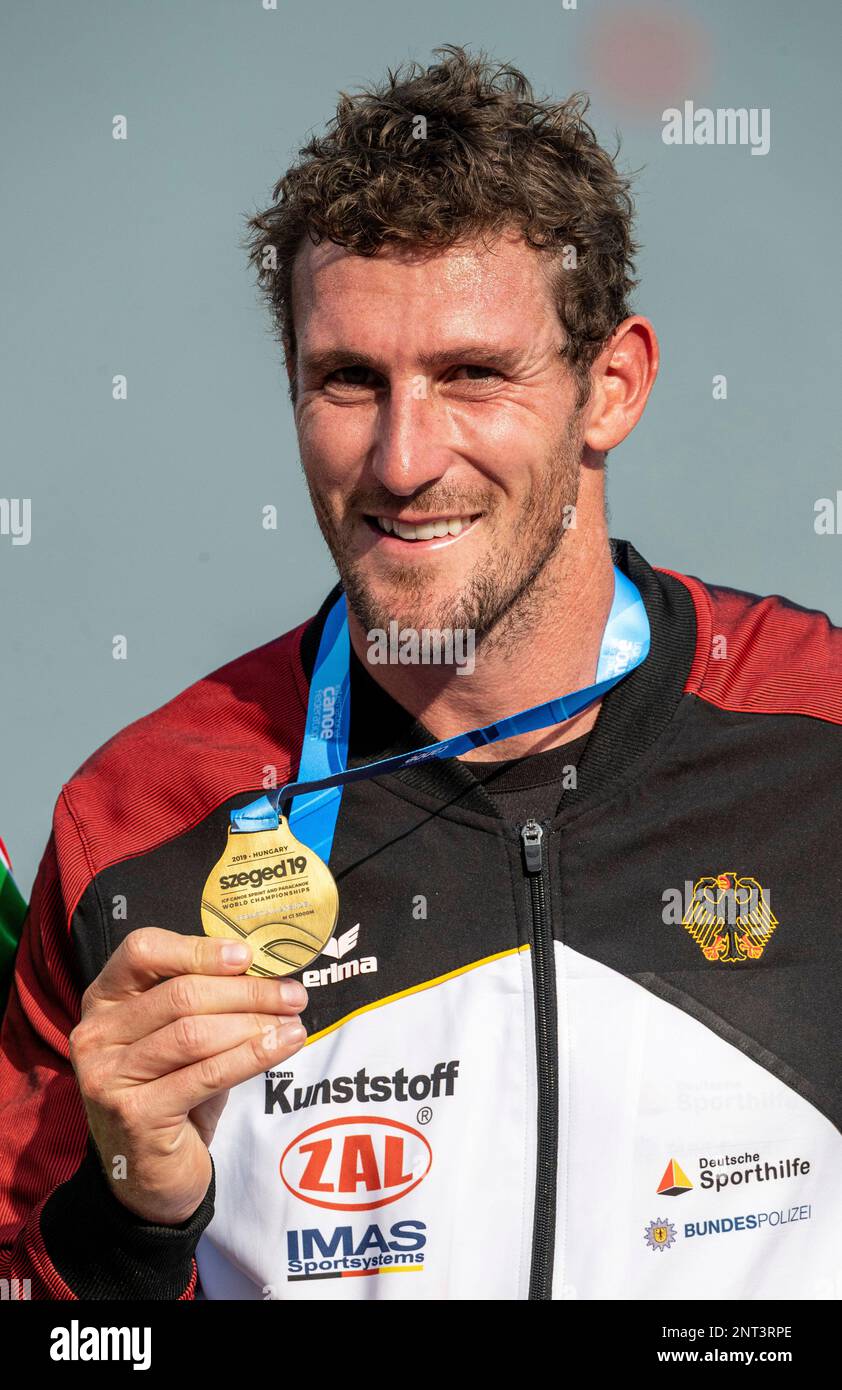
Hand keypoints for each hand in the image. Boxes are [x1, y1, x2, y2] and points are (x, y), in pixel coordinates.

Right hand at [68, 927, 306, 1223]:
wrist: (151, 1176)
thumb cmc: (173, 1092)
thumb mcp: (181, 1037)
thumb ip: (206, 1000)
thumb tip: (266, 968)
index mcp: (104, 1000)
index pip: (142, 950)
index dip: (197, 949)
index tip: (247, 955)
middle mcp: (95, 1034)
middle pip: (180, 994)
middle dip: (246, 991)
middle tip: (293, 995)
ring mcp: (109, 1076)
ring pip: (194, 1034)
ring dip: (254, 1024)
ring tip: (293, 1022)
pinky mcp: (134, 1114)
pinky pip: (206, 1075)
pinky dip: (252, 1056)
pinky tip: (283, 1047)